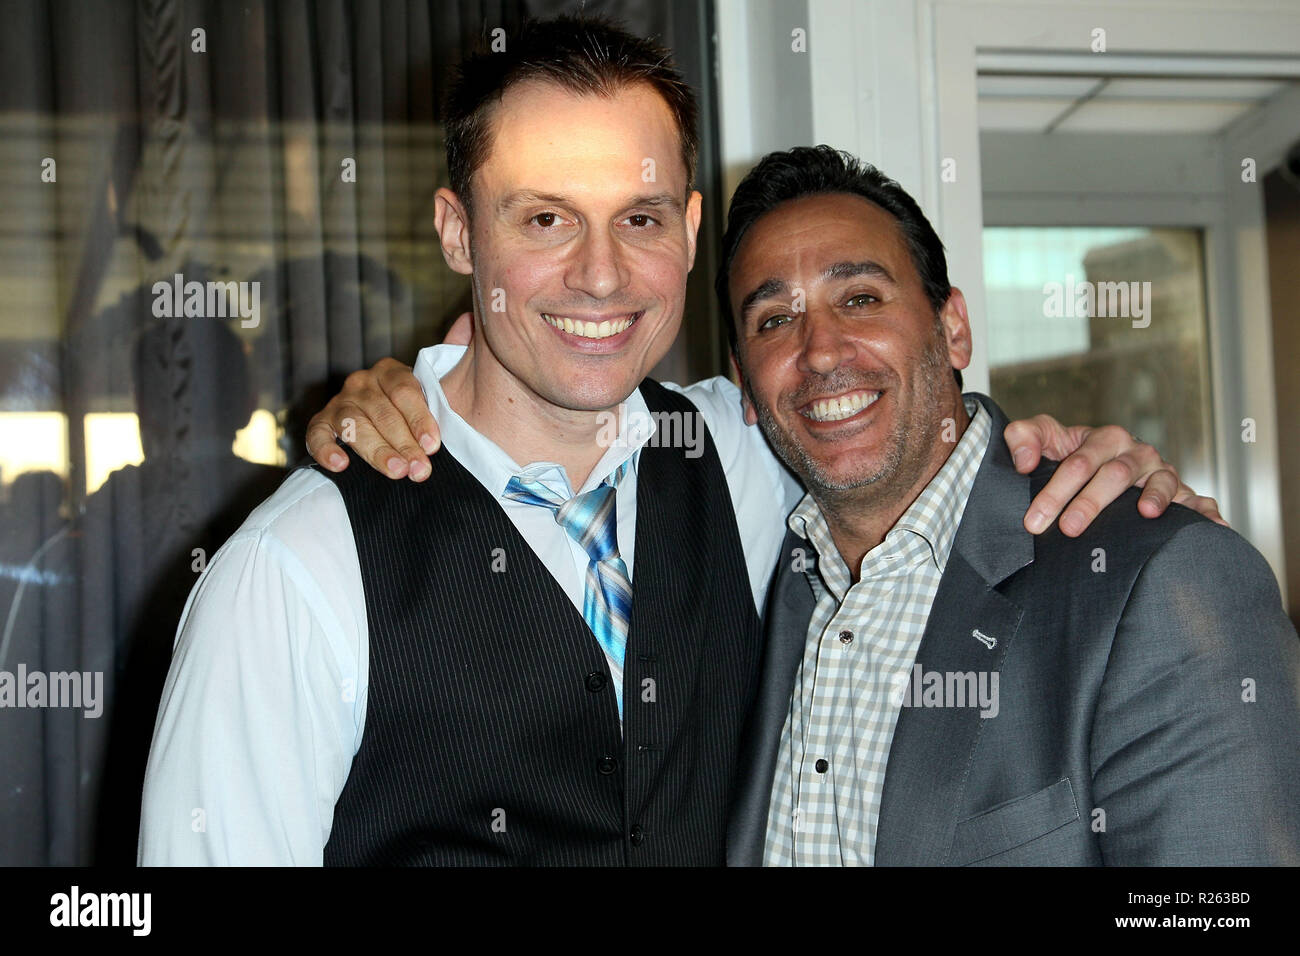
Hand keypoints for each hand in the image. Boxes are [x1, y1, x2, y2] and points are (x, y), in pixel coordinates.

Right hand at [306, 358, 438, 479]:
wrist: (380, 424)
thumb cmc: (412, 410)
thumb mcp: (432, 388)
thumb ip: (450, 358)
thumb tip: (468, 321)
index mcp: (390, 372)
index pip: (405, 391)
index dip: (420, 419)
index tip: (434, 445)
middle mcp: (363, 383)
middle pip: (382, 413)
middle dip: (403, 443)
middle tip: (420, 469)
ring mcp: (340, 402)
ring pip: (354, 425)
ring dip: (375, 451)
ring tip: (395, 472)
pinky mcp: (322, 422)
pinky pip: (317, 434)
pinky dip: (326, 449)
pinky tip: (340, 465)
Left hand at [1003, 415, 1225, 535]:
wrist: (1101, 465)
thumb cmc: (1070, 455)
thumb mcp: (1045, 440)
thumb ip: (1024, 436)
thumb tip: (1023, 461)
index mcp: (1104, 439)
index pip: (1079, 463)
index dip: (1056, 490)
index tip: (1036, 519)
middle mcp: (1136, 453)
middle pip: (1115, 474)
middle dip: (1090, 502)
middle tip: (1068, 529)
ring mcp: (1161, 473)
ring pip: (1159, 482)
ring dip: (1154, 497)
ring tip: (1145, 513)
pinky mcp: (1181, 493)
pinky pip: (1198, 501)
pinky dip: (1206, 512)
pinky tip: (1211, 528)